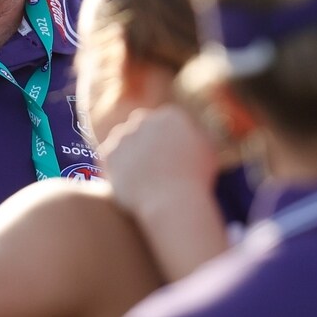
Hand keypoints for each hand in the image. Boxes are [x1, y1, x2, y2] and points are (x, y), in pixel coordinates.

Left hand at [99, 105, 218, 216]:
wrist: (171, 201)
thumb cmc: (195, 180)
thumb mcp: (208, 151)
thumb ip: (197, 134)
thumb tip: (191, 129)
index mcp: (171, 115)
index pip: (163, 121)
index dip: (164, 137)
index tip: (165, 154)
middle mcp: (144, 119)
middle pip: (140, 124)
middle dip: (144, 139)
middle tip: (148, 162)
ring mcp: (124, 135)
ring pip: (122, 138)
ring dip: (127, 151)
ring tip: (137, 173)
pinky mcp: (108, 152)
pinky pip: (109, 155)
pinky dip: (115, 166)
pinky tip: (124, 180)